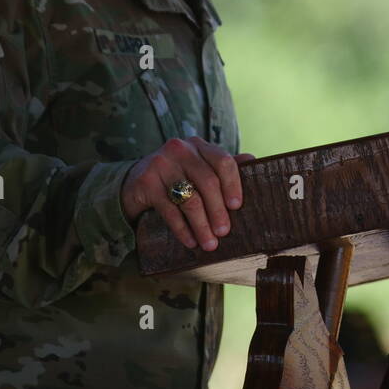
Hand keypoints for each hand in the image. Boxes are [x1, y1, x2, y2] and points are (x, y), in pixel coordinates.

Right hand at [120, 137, 254, 250]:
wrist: (134, 183)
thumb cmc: (177, 177)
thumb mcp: (199, 168)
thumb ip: (223, 166)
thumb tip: (253, 160)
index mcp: (198, 145)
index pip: (222, 161)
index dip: (233, 185)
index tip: (237, 207)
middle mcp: (180, 149)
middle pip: (207, 182)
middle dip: (218, 211)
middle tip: (224, 232)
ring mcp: (160, 164)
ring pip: (189, 198)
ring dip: (202, 225)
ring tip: (209, 244)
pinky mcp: (145, 182)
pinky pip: (169, 210)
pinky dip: (182, 229)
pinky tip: (190, 241)